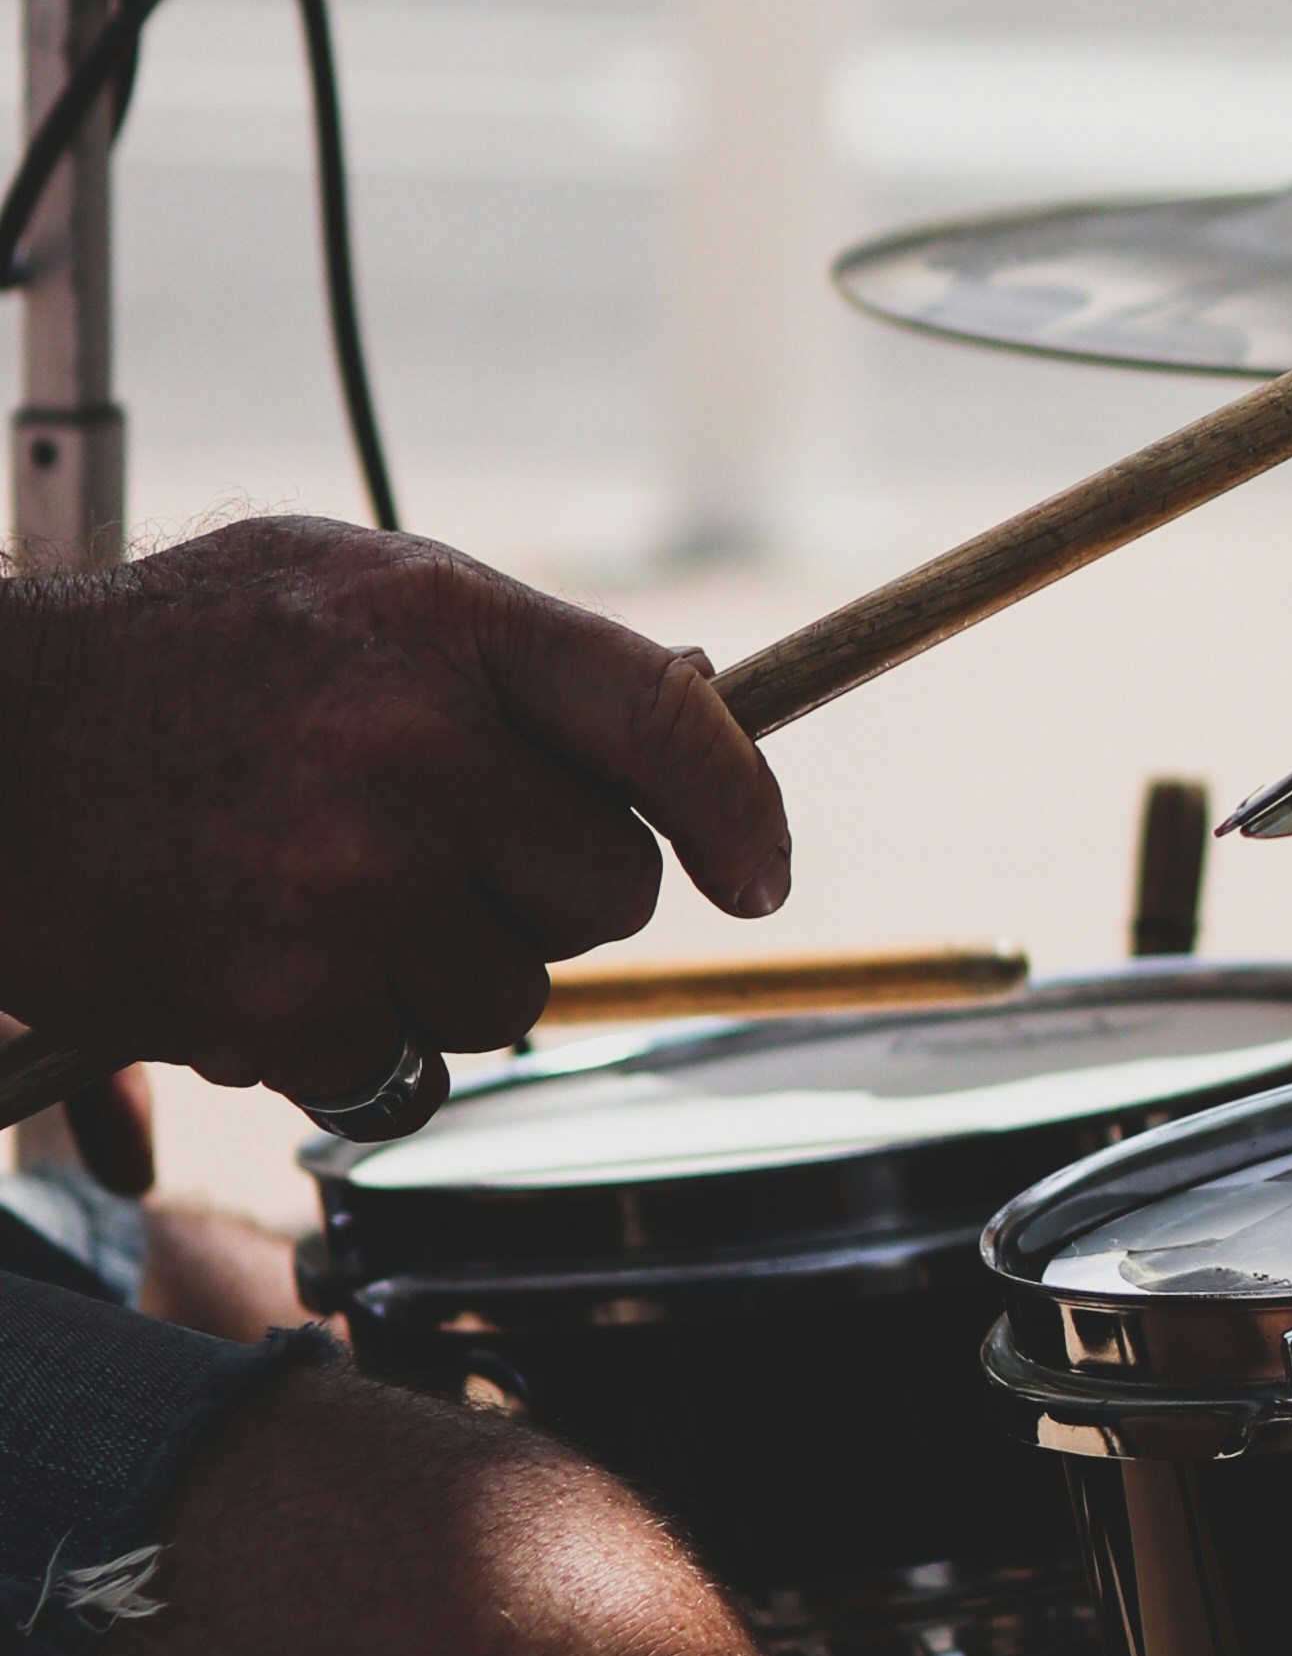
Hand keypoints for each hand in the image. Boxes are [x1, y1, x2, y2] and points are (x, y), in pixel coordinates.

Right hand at [0, 518, 789, 1109]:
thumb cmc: (169, 657)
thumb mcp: (345, 582)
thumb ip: (510, 649)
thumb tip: (696, 707)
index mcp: (447, 624)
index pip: (671, 724)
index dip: (740, 813)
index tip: (757, 876)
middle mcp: (419, 749)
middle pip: (607, 890)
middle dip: (547, 895)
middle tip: (443, 863)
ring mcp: (357, 883)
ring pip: (511, 997)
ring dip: (444, 977)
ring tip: (328, 902)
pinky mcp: (289, 1003)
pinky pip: (405, 1073)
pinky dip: (357, 1050)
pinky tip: (277, 967)